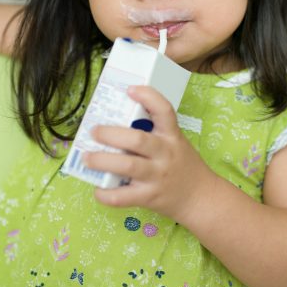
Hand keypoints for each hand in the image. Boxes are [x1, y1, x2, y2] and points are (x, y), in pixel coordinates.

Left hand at [84, 85, 215, 221]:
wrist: (200, 197)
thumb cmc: (183, 165)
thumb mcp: (176, 143)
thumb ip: (154, 134)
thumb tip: (116, 122)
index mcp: (172, 136)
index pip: (164, 111)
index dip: (148, 97)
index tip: (130, 89)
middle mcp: (165, 154)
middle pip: (137, 140)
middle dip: (110, 134)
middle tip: (94, 131)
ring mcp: (156, 176)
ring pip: (127, 166)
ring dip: (102, 160)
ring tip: (86, 158)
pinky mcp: (148, 197)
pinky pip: (122, 196)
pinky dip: (105, 194)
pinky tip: (98, 189)